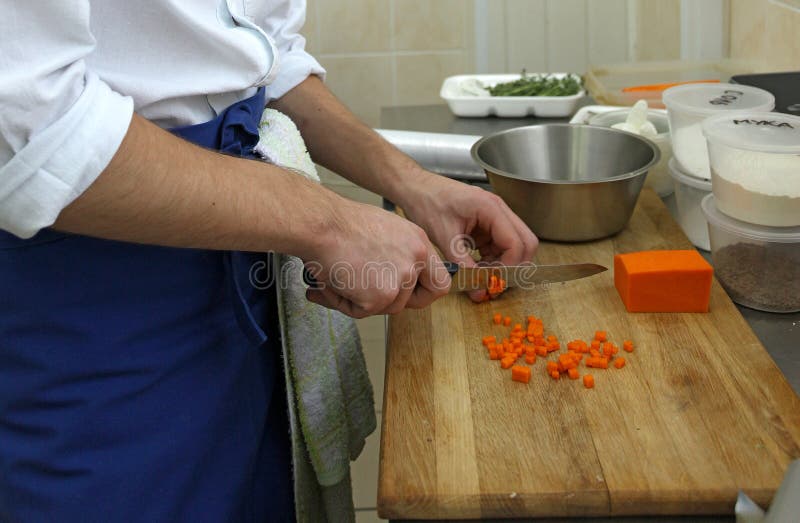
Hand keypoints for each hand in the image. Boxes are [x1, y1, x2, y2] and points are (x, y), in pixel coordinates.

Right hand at [304, 197, 449, 317]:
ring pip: (387, 307)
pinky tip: (333, 282)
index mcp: (418, 242)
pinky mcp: (381, 296)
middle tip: (374, 298)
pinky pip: (362, 312)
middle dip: (399, 303)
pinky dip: (343, 302)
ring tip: (340, 277)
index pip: (439, 279)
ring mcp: (400, 279)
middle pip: (420, 300)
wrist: (322, 224)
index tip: (412, 294)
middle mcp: (415, 260)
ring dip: (362, 300)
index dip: (424, 291)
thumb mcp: (383, 231)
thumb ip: (396, 254)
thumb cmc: (341, 223)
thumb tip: (390, 277)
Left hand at [401, 171, 538, 301]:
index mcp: (491, 208)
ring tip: (481, 276)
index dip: (509, 266)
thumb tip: (478, 289)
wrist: (415, 189)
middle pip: (525, 242)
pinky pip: (499, 244)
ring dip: (502, 263)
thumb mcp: (445, 237)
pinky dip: (492, 258)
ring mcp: (494, 216)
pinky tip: (475, 266)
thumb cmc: (428, 203)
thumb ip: (463, 264)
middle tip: (494, 282)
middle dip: (513, 266)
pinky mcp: (486, 223)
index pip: (517, 242)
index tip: (494, 282)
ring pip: (514, 245)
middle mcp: (498, 210)